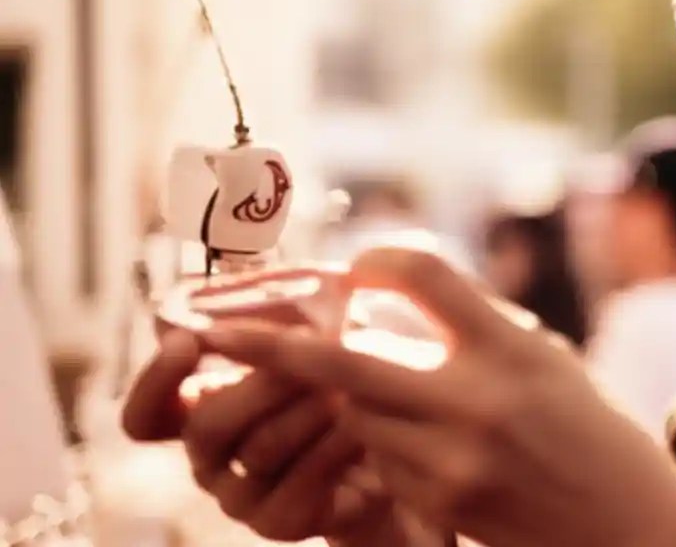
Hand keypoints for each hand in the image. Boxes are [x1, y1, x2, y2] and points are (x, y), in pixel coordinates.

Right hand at [121, 330, 405, 543]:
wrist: (392, 457)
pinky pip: (295, 487)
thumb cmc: (342, 390)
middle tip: (311, 352)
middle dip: (262, 384)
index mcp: (201, 414)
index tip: (186, 341)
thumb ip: (285, 326)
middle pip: (206, 428)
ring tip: (348, 386)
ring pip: (259, 450)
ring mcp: (241, 497)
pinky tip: (360, 427)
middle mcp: (211, 460)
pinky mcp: (281, 522)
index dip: (155, 382)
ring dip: (308, 411)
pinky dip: (331, 450)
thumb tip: (290, 287)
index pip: (147, 416)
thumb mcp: (312, 350)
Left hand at [200, 247, 675, 546]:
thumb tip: (385, 291)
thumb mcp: (546, 359)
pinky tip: (430, 443)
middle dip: (269, 343)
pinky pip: (378, 458)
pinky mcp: (436, 506)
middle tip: (213, 325)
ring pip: (355, 412)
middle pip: (344, 357)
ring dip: (354, 394)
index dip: (377, 260)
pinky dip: (385, 440)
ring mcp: (450, 462)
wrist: (627, 523)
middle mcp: (476, 400)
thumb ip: (472, 324)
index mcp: (510, 347)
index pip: (418, 273)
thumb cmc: (592, 429)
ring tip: (405, 394)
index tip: (360, 266)